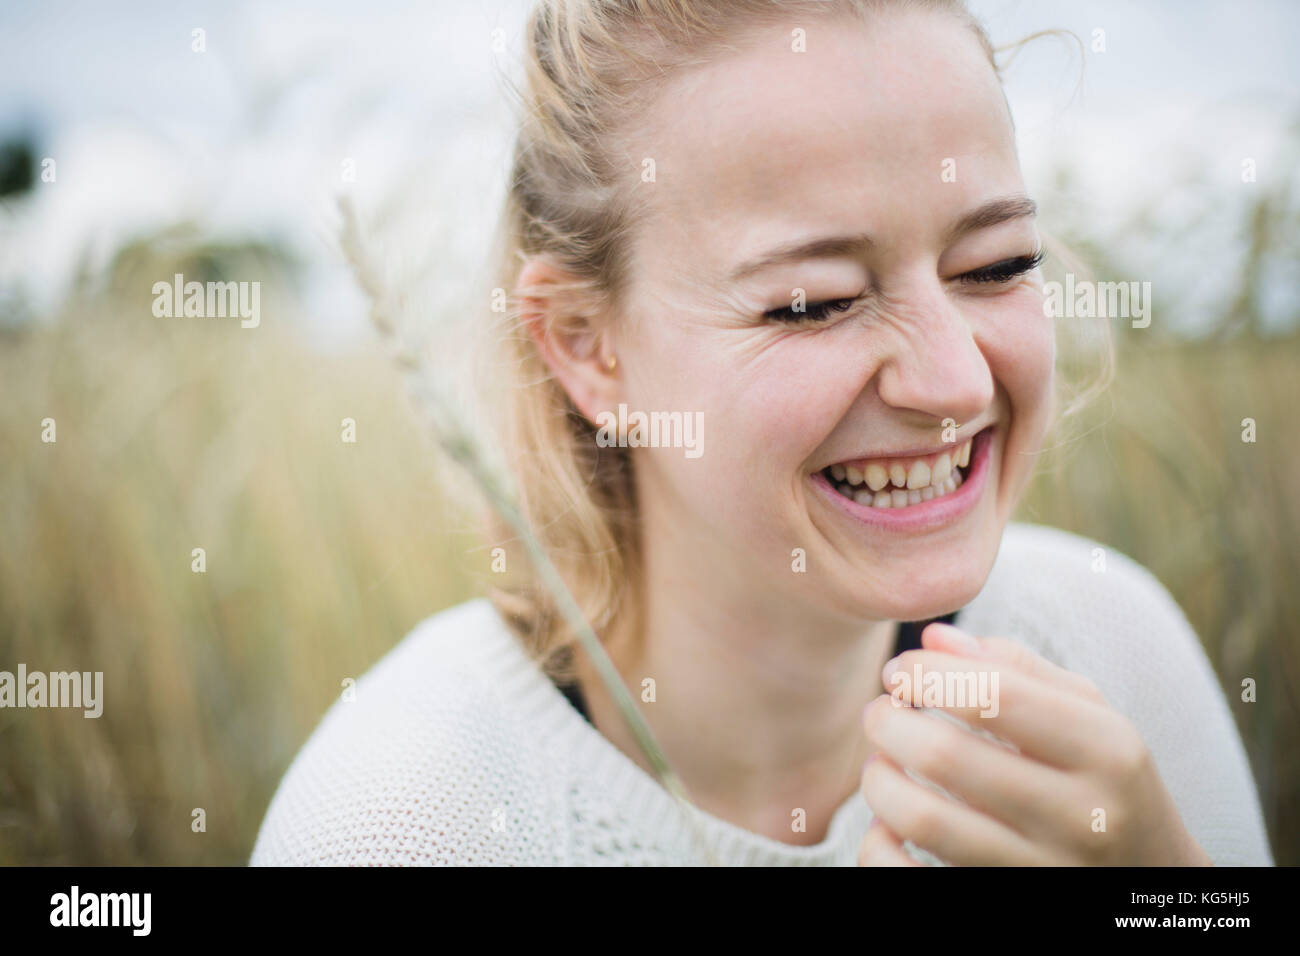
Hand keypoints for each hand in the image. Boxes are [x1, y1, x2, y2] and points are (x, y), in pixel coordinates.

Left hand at [856, 622, 1212, 865]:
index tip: (901, 669)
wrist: (1151, 884)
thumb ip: (1015, 667)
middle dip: (889, 722)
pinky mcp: (1008, 910)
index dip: (929, 674)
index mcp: (1107, 752)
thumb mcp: (1090, 716)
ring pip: (923, 821)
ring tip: (882, 763)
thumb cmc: (1106, 781)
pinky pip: (912, 883)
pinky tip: (886, 827)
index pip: (995, 695)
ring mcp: (1045, 874)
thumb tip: (932, 640)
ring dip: (879, 782)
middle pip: (945, 756)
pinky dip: (879, 850)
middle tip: (880, 712)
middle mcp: (1082, 818)